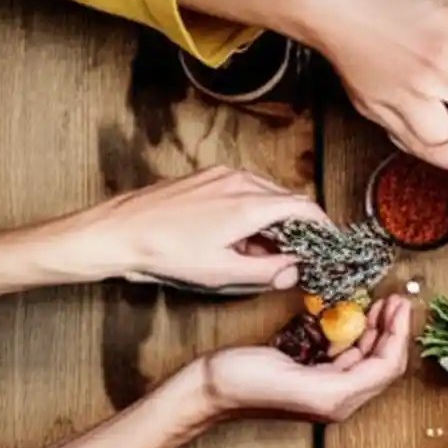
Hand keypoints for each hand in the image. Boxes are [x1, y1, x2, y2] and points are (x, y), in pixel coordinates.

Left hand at [75, 166, 327, 289]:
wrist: (117, 232)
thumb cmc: (165, 253)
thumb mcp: (222, 272)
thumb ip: (266, 271)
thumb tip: (294, 270)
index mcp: (250, 205)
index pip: (304, 208)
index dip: (323, 225)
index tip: (330, 241)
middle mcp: (240, 182)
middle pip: (286, 199)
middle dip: (297, 226)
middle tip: (297, 252)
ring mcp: (221, 175)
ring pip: (265, 194)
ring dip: (273, 219)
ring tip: (263, 249)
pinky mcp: (206, 176)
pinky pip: (243, 189)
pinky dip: (252, 209)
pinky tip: (237, 235)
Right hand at [199, 296, 410, 421]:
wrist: (207, 389)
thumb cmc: (243, 383)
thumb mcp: (298, 378)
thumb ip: (342, 377)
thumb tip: (380, 361)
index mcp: (338, 401)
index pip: (387, 367)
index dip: (398, 334)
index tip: (400, 304)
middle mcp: (338, 399)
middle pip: (382, 362)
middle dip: (393, 330)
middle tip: (396, 299)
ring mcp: (326, 388)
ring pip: (367, 357)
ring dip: (377, 330)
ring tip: (381, 303)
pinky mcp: (313, 376)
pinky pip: (347, 355)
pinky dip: (356, 334)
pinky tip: (355, 316)